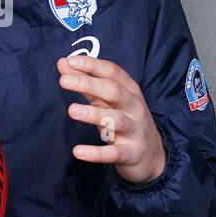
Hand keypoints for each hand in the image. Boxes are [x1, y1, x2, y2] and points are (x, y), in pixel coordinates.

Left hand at [57, 54, 166, 184]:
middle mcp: (134, 108)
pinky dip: (96, 153)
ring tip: (72, 110)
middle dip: (89, 84)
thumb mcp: (108, 100)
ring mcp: (134, 131)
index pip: (112, 72)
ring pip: (115, 120)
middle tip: (64, 81)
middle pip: (114, 92)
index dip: (92, 65)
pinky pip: (114, 153)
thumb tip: (63, 63)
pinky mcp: (130, 153)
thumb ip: (86, 82)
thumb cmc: (125, 120)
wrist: (152, 155)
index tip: (71, 61)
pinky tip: (78, 152)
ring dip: (93, 114)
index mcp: (129, 91)